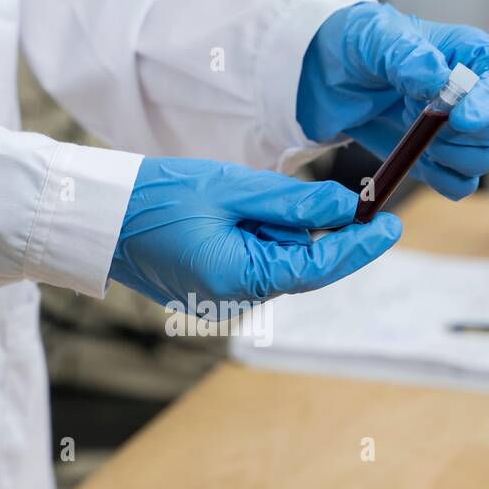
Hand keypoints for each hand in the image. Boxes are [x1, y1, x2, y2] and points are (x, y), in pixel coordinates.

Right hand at [110, 157, 401, 309]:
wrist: (97, 217)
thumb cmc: (156, 197)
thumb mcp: (232, 187)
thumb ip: (293, 201)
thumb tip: (346, 207)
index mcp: (241, 279)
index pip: (318, 265)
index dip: (359, 245)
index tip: (391, 222)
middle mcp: (235, 300)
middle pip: (300, 263)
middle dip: (309, 227)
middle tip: (305, 192)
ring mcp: (222, 299)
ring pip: (276, 259)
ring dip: (274, 227)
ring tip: (236, 198)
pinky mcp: (212, 290)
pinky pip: (252, 261)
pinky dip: (255, 235)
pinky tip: (229, 213)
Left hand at [297, 2, 488, 200]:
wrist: (331, 78)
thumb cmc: (359, 45)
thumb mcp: (376, 38)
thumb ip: (408, 56)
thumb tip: (441, 80)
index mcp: (471, 54)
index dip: (488, 105)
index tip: (457, 119)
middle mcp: (476, 93)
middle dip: (464, 135)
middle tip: (420, 121)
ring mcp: (461, 130)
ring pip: (484, 160)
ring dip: (448, 156)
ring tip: (411, 132)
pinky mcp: (442, 160)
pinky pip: (461, 184)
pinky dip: (441, 179)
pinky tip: (416, 158)